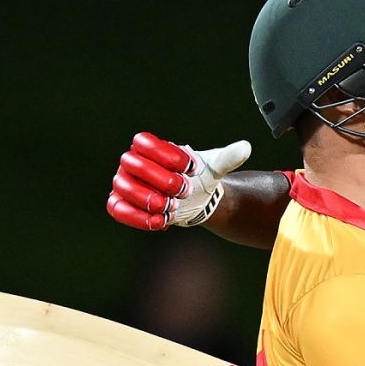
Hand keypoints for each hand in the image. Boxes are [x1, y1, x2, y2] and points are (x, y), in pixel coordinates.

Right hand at [107, 132, 251, 230]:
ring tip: (169, 207)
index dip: (164, 154)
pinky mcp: (121, 204)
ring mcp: (123, 183)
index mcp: (149, 147)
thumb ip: (228, 157)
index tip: (189, 166)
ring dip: (147, 198)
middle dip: (158, 178)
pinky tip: (160, 222)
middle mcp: (131, 162)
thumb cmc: (199, 178)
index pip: (143, 143)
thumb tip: (246, 148)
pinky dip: (136, 217)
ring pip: (123, 187)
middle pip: (131, 164)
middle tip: (183, 189)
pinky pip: (117, 209)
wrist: (192, 199)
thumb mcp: (215, 167)